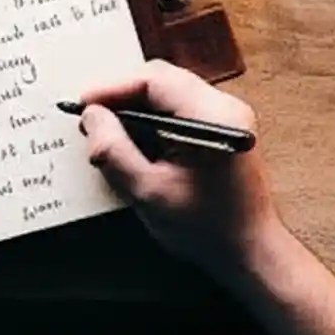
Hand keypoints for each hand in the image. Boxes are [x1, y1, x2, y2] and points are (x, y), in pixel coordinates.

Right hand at [79, 60, 280, 273]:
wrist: (251, 253)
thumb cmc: (208, 229)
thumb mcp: (148, 193)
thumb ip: (114, 151)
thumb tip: (91, 116)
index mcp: (213, 117)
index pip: (154, 80)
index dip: (112, 88)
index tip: (83, 104)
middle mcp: (224, 107)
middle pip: (161, 80)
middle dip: (121, 96)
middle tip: (92, 119)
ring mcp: (226, 116)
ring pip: (167, 93)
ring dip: (135, 108)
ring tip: (109, 133)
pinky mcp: (220, 129)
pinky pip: (178, 109)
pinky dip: (151, 120)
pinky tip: (133, 143)